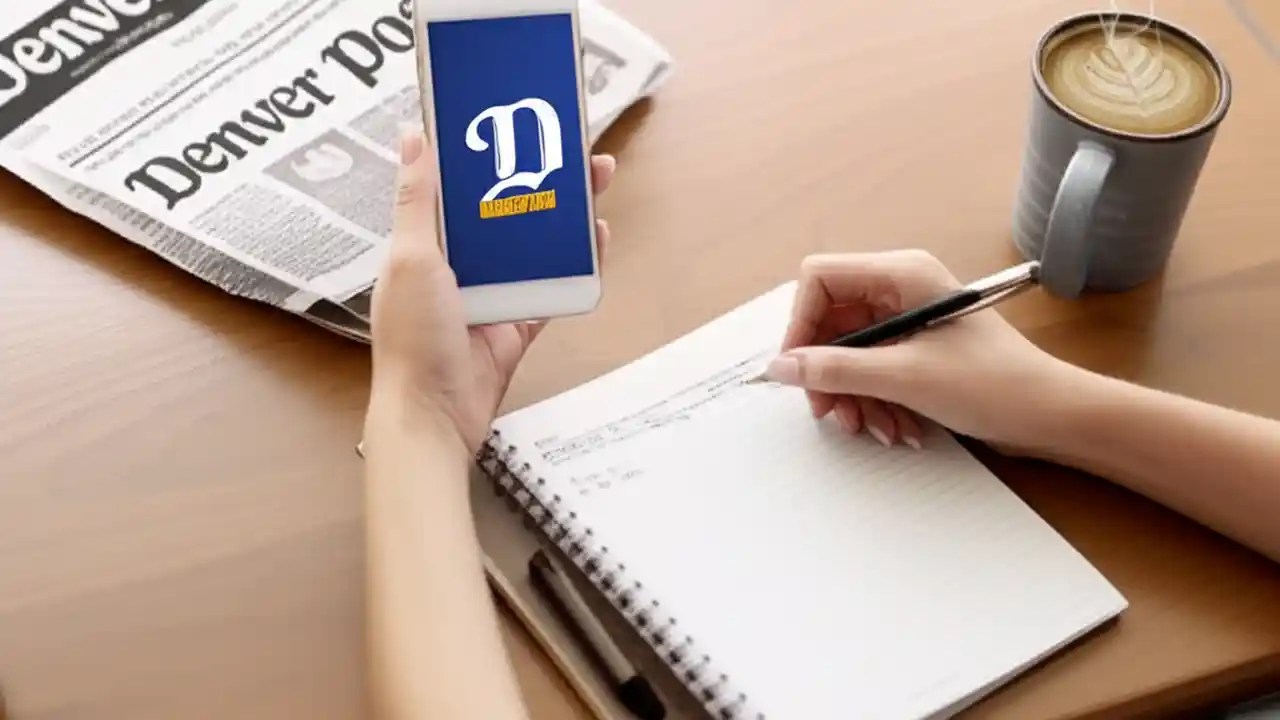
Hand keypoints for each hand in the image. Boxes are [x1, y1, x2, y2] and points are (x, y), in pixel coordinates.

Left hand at [368, 127, 615, 453]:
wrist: (434, 416)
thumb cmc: (412, 342)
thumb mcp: (411, 259)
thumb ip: (417, 200)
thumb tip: (413, 137)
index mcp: (426, 245)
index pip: (460, 188)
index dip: (489, 155)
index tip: (518, 124)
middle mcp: (459, 266)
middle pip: (507, 211)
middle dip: (541, 179)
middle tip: (575, 150)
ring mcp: (492, 295)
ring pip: (535, 245)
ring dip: (565, 215)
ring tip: (594, 183)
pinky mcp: (518, 325)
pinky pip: (553, 287)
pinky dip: (577, 266)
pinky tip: (596, 241)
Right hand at [763, 250, 1075, 453]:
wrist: (1052, 415)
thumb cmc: (995, 384)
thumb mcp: (905, 378)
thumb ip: (836, 369)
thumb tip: (781, 367)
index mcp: (901, 274)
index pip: (821, 280)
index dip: (801, 323)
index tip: (797, 369)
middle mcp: (901, 290)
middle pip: (831, 322)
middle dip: (827, 372)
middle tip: (831, 413)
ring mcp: (909, 321)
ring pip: (850, 353)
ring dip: (852, 394)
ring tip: (872, 428)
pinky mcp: (917, 351)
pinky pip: (874, 371)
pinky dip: (875, 400)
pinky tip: (895, 428)